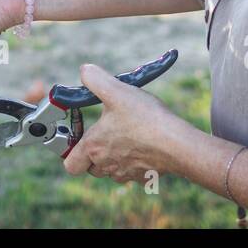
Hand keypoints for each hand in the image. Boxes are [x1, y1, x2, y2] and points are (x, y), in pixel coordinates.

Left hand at [62, 64, 182, 183]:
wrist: (176, 142)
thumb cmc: (144, 118)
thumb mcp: (115, 90)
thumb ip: (94, 79)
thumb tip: (84, 71)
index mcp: (93, 147)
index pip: (71, 164)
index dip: (72, 153)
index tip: (81, 137)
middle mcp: (106, 164)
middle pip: (91, 167)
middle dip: (94, 153)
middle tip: (105, 133)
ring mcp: (125, 173)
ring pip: (111, 170)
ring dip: (114, 157)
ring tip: (126, 135)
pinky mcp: (143, 176)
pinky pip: (131, 172)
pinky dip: (134, 161)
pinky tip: (143, 143)